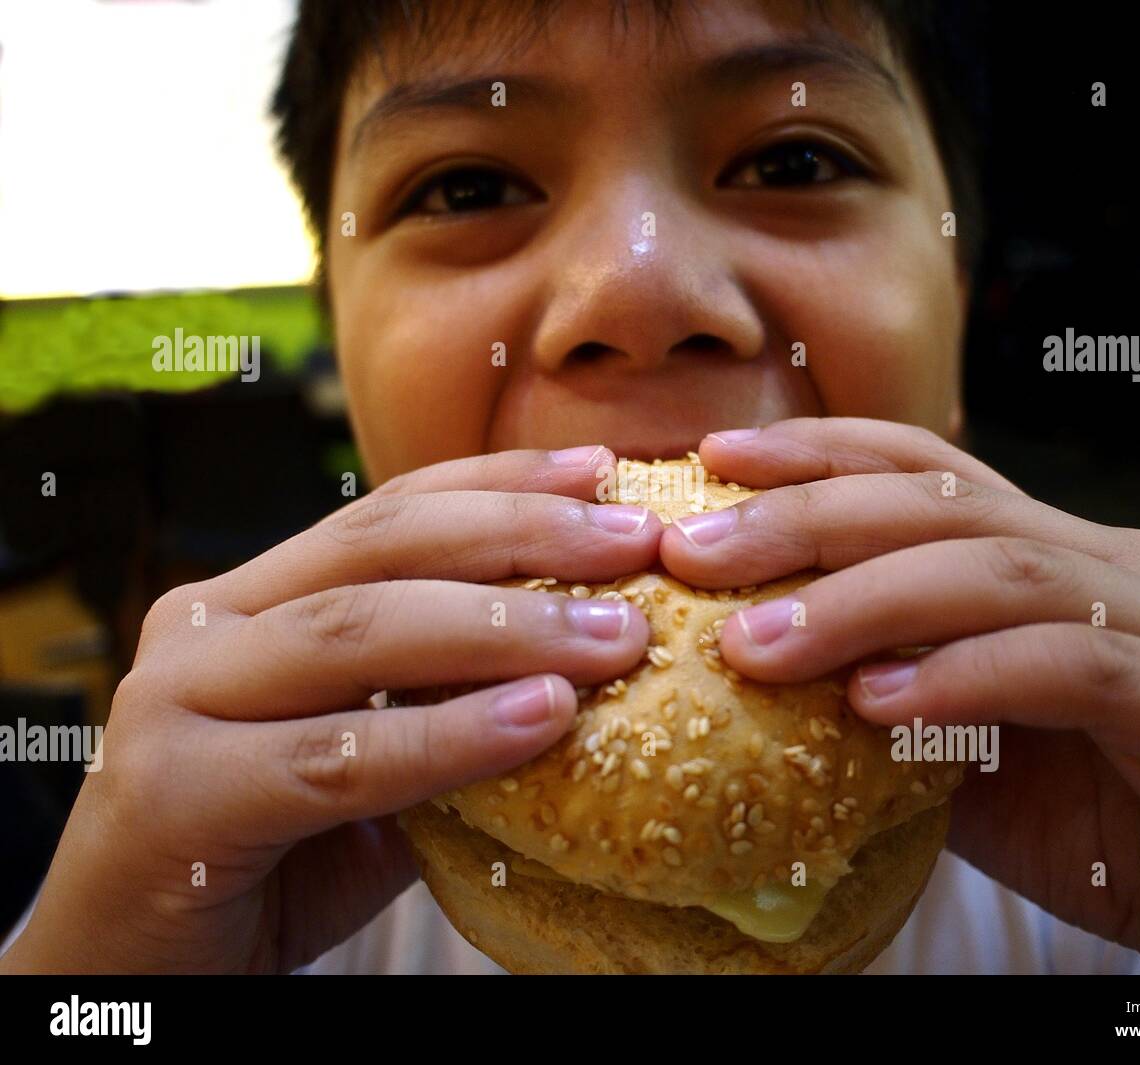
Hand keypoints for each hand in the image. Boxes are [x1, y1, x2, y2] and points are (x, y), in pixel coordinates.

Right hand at [1, 446, 659, 972]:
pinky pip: (337, 758)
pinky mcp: (173, 793)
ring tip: (615, 635)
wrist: (135, 963)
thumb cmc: (272, 856)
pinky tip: (542, 718)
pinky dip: (447, 736)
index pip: (390, 512)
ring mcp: (175, 698)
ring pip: (360, 633)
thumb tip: (592, 655)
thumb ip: (442, 700)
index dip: (500, 481)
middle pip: (382, 548)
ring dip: (504, 628)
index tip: (602, 469)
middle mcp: (207, 624)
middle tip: (635, 541)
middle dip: (521, 534)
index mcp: (254, 598)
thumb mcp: (370, 758)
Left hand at [660, 418, 1139, 973]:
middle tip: (695, 552)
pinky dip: (967, 677)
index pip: (921, 469)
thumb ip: (876, 687)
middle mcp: (1107, 563)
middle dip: (807, 520)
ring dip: (864, 601)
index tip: (712, 456)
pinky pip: (1075, 669)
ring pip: (1000, 569)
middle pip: (943, 505)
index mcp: (1046, 551)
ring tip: (758, 643)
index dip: (816, 452)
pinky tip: (879, 709)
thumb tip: (741, 654)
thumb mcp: (951, 743)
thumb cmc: (1080, 819)